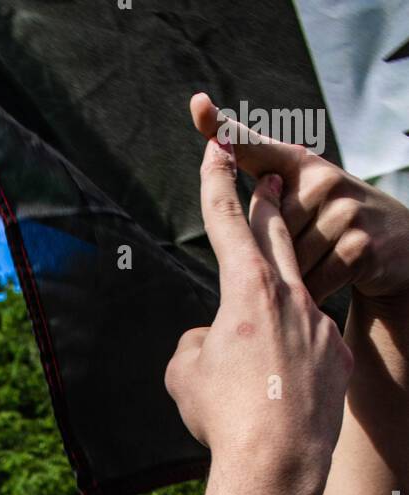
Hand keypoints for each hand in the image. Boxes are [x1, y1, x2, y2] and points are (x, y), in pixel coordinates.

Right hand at [164, 132, 353, 481]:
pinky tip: (283, 391)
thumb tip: (212, 341)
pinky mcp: (339, 360)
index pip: (226, 224)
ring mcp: (321, 326)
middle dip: (269, 202)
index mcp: (248, 290)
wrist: (276, 463)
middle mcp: (291, 297)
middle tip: (270, 176)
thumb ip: (197, 343)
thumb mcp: (185, 373)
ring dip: (278, 305)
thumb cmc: (222, 415)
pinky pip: (312, 348)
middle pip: (277, 235)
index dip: (216, 185)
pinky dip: (294, 360)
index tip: (216, 151)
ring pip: (296, 302)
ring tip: (266, 320)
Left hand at [190, 93, 408, 308]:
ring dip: (293, 281)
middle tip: (308, 248)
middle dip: (274, 258)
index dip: (224, 128)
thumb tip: (217, 153)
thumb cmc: (334, 226)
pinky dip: (312, 296)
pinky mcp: (359, 246)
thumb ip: (265, 185)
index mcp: (298, 166)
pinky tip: (328, 285)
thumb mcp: (304, 198)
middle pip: (263, 234)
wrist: (399, 249)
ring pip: (286, 263)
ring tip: (321, 265)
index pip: (254, 147)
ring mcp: (343, 210)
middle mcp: (321, 178)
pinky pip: (312, 284)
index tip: (198, 107)